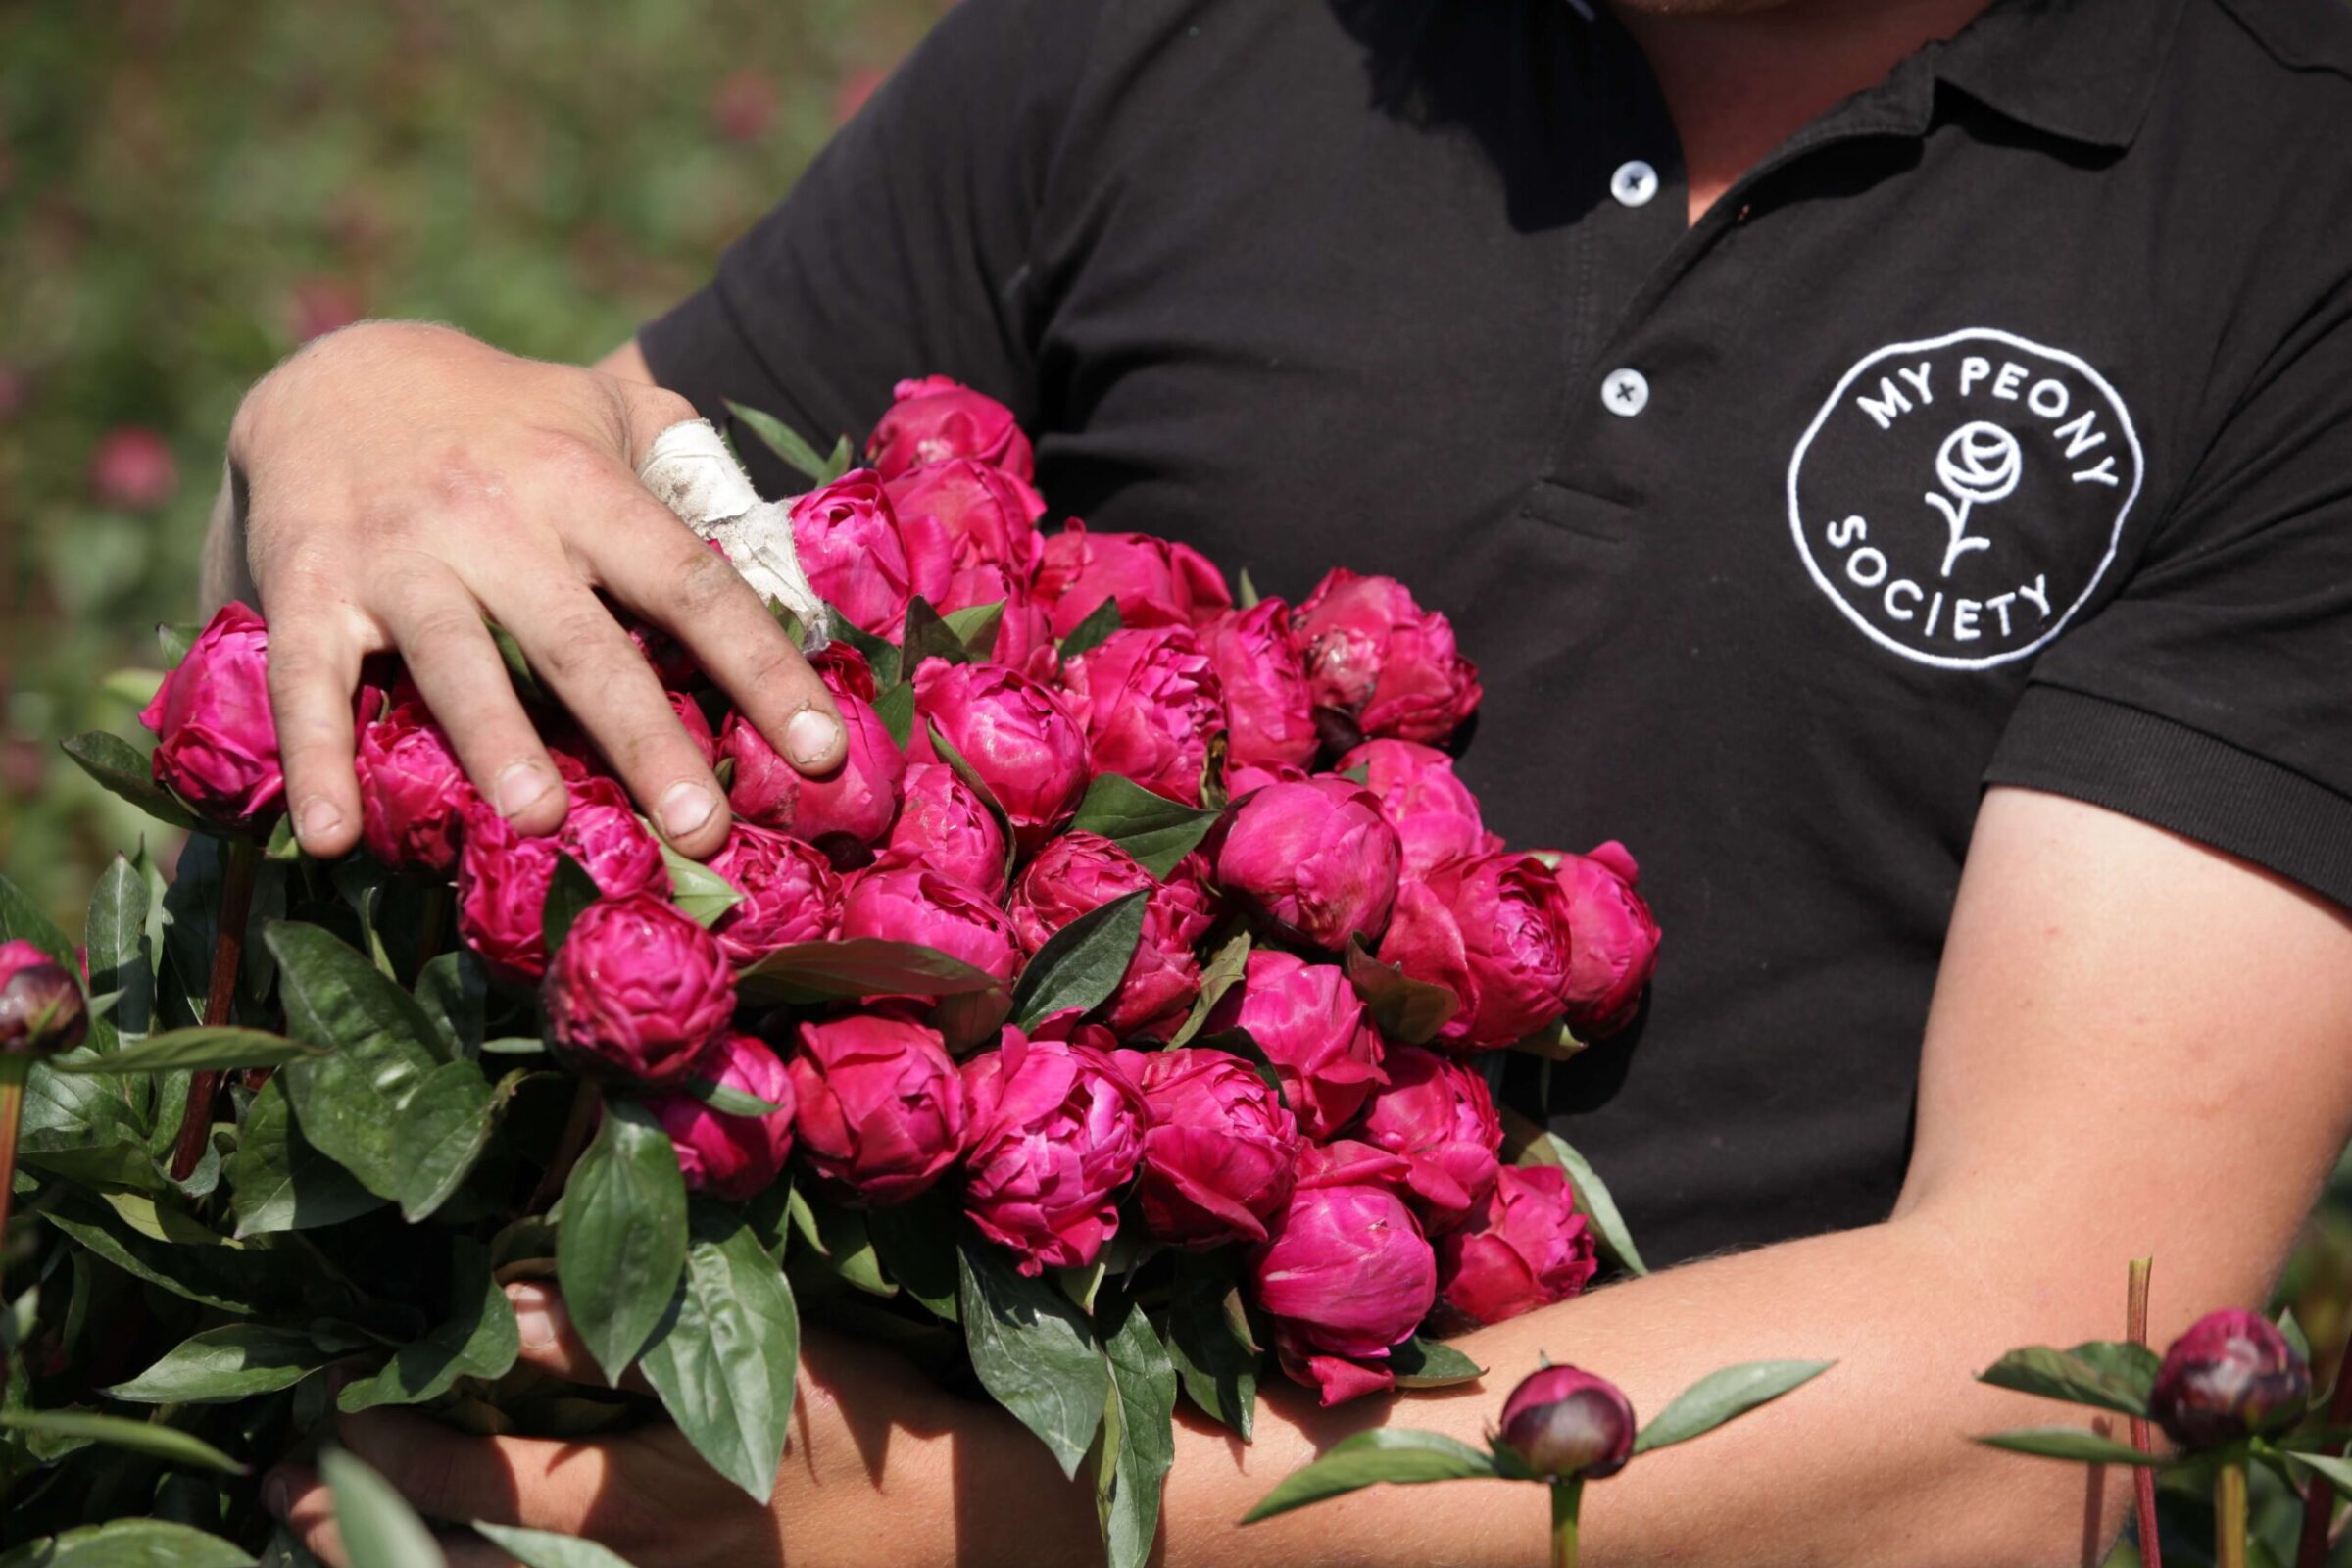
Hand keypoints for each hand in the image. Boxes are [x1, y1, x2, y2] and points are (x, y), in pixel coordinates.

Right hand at [223, 322, 845, 860]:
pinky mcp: (305, 587)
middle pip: (583, 641)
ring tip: (540, 818)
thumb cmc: (506, 422)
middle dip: (646, 737)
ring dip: (496, 739)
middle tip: (703, 829)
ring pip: (455, 658)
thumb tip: (795, 568)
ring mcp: (396, 555)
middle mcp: (495, 520)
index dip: (762, 667)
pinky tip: (330, 836)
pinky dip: (317, 758)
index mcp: (584, 484)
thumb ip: (693, 476)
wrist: (333, 371)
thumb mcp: (604, 415)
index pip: (692, 583)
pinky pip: (308, 680)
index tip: (822, 750)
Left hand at [263, 1282, 1090, 1567]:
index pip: (507, 1445)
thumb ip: (662, 1316)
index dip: (408, 1411)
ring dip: (383, 1557)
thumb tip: (525, 1284)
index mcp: (671, 1477)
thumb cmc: (893, 1429)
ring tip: (307, 1526)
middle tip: (290, 1468)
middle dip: (363, 1496)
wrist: (986, 1544)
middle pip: (467, 1538)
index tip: (346, 1375)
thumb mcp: (792, 1351)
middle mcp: (647, 1557)